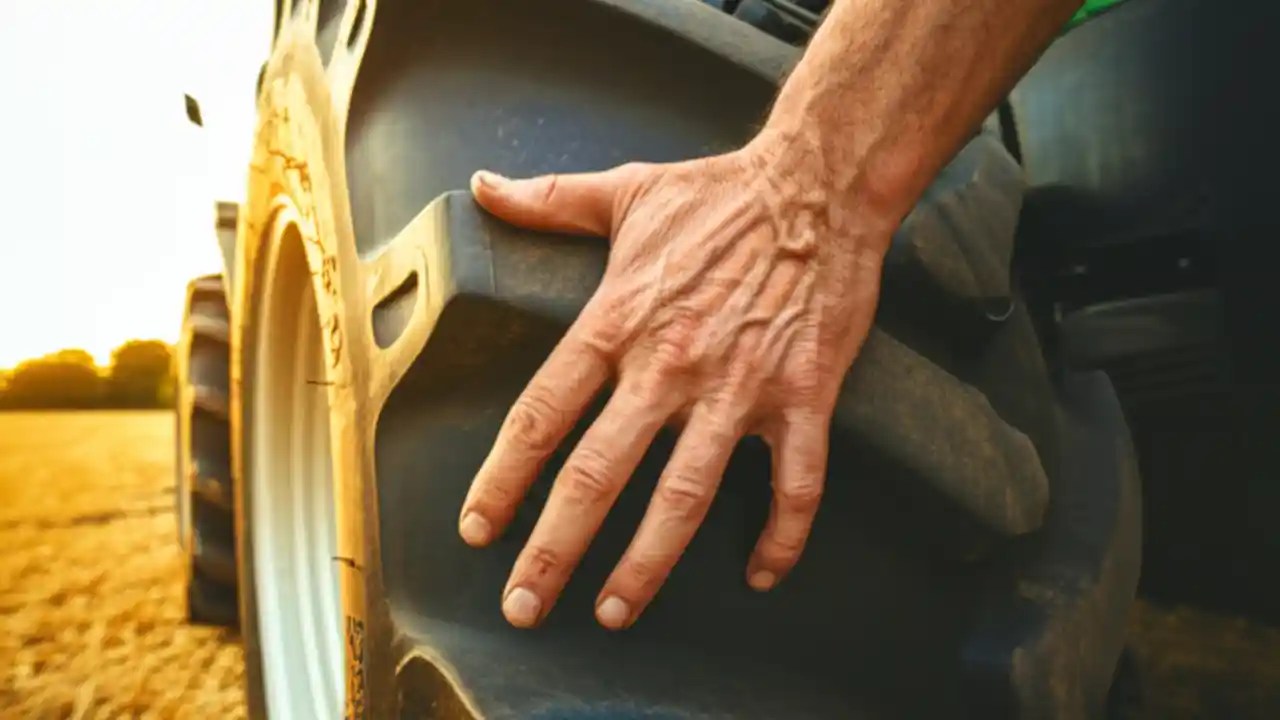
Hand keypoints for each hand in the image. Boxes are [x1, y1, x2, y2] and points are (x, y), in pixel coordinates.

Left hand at [458, 133, 893, 629]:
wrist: (820, 186)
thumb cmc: (719, 194)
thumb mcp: (625, 192)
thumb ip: (548, 200)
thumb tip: (481, 188)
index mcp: (618, 321)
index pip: (542, 413)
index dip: (503, 478)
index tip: (477, 530)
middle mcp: (669, 364)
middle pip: (597, 474)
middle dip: (554, 550)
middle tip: (525, 607)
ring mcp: (739, 388)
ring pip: (684, 497)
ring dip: (646, 564)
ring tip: (614, 613)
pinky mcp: (802, 398)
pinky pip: (795, 485)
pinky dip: (780, 536)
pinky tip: (760, 574)